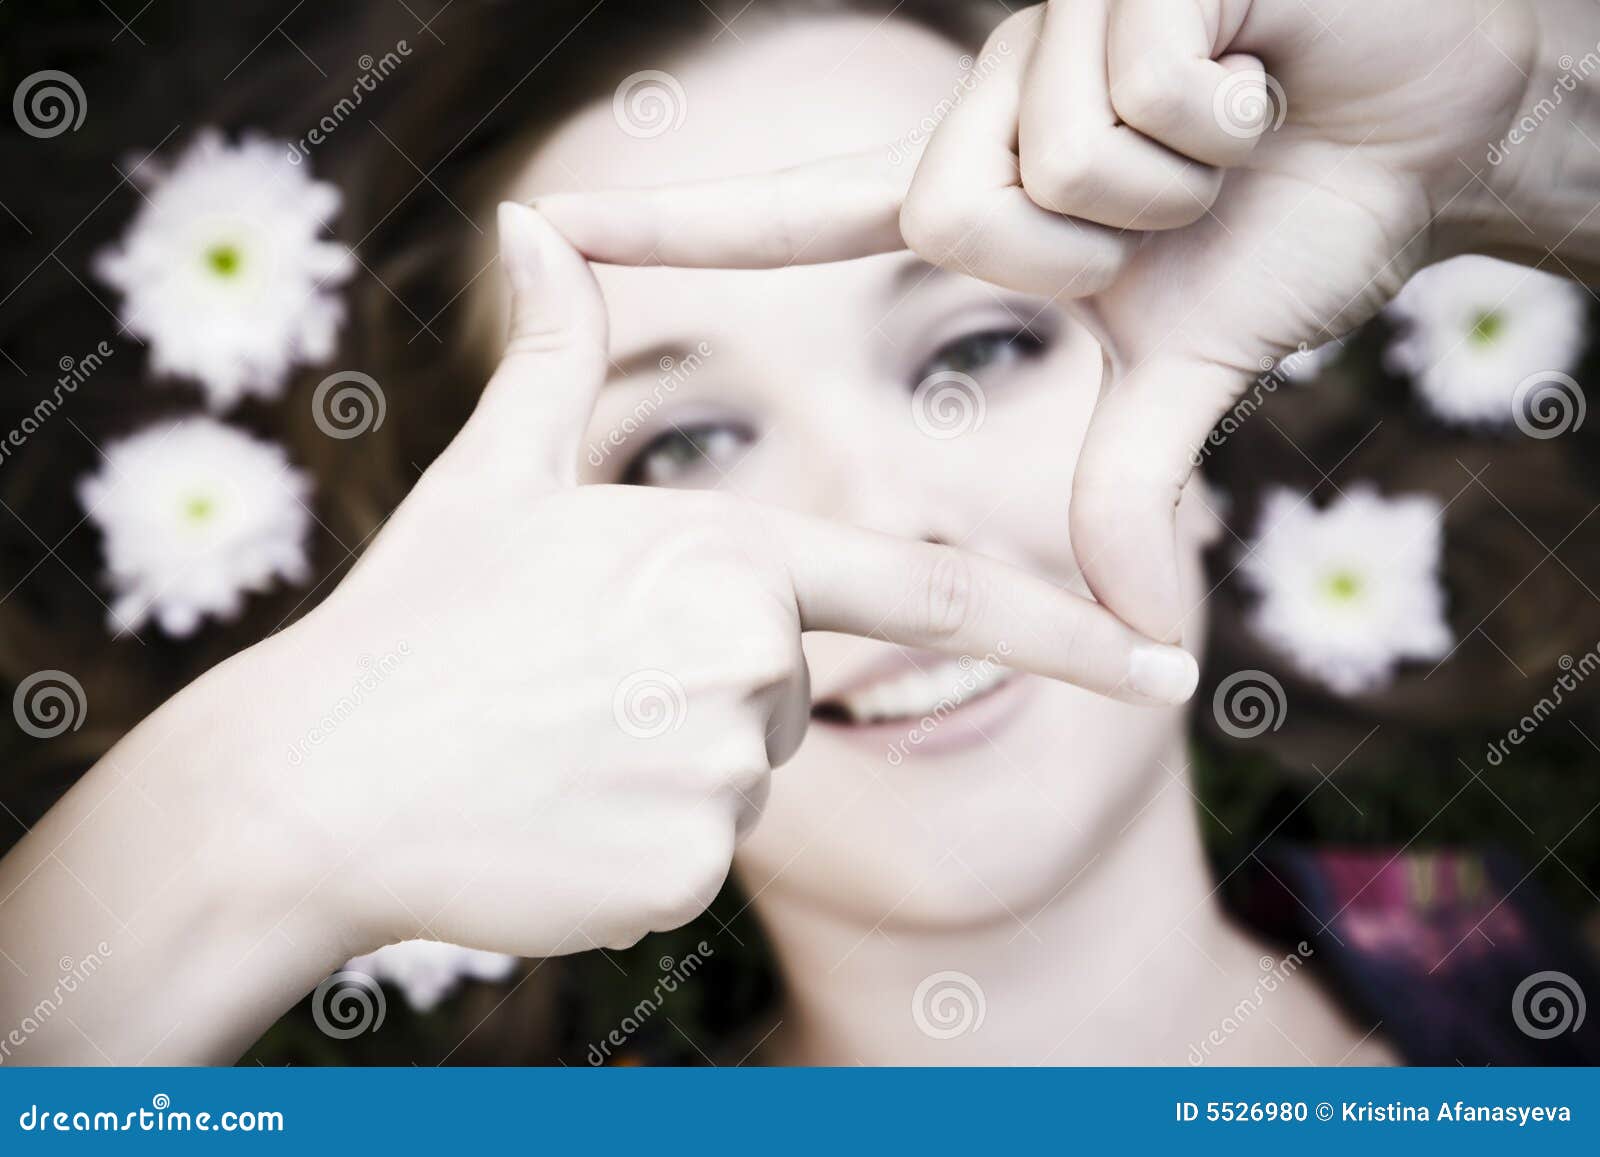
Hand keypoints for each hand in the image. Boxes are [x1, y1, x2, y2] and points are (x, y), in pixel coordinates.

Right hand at [255, 202, 1197, 960]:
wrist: (312, 785)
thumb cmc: (414, 621)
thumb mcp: (496, 479)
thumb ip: (558, 360)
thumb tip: (540, 228)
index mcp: (728, 553)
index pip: (935, 594)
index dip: (1070, 634)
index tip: (1171, 667)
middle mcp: (746, 662)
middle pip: (790, 688)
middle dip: (714, 687)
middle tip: (580, 685)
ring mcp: (719, 782)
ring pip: (745, 774)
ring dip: (670, 761)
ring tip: (550, 745)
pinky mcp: (683, 877)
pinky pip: (696, 856)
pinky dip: (638, 840)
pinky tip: (548, 815)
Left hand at [533, 0, 1538, 641]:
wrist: (1440, 100)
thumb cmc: (1310, 203)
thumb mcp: (1194, 362)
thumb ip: (1128, 480)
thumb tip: (1140, 640)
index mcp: (987, 189)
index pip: (800, 222)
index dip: (676, 234)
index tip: (550, 233)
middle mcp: (989, 101)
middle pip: (952, 221)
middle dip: (1100, 243)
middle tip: (1188, 187)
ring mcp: (1045, 27)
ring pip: (1045, 167)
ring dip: (1179, 177)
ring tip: (1234, 120)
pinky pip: (1127, 96)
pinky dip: (1225, 107)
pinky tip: (1259, 57)